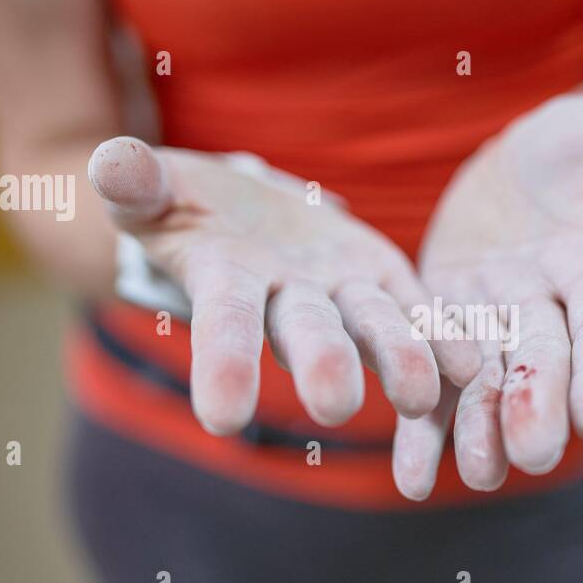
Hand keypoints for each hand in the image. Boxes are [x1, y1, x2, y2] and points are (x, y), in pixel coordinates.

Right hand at [88, 137, 479, 435]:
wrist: (241, 222)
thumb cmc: (181, 207)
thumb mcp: (154, 189)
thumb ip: (135, 183)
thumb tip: (109, 165)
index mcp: (227, 280)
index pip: (221, 324)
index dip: (223, 364)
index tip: (221, 417)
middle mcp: (288, 304)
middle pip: (306, 334)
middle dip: (320, 365)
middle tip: (334, 406)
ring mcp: (341, 298)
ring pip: (373, 329)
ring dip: (398, 357)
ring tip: (423, 394)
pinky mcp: (386, 284)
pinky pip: (420, 313)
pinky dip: (444, 338)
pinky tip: (473, 362)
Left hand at [392, 94, 582, 498]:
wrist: (525, 168)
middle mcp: (551, 311)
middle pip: (545, 364)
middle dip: (538, 407)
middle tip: (532, 454)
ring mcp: (497, 326)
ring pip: (488, 384)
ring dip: (483, 429)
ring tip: (480, 472)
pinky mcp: (448, 329)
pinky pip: (434, 383)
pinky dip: (425, 431)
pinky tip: (412, 480)